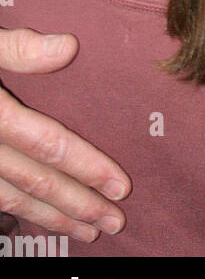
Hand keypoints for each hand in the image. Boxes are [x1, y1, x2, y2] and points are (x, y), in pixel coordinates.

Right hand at [0, 28, 129, 241]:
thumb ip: (17, 47)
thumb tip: (70, 48)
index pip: (47, 146)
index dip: (87, 168)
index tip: (120, 186)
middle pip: (33, 182)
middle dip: (77, 205)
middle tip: (115, 222)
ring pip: (9, 199)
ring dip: (49, 217)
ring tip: (85, 231)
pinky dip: (14, 211)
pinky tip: (33, 217)